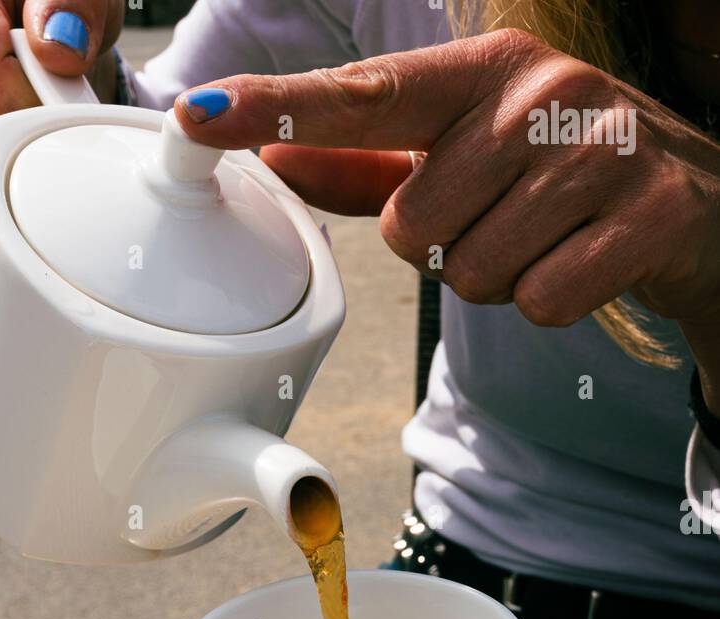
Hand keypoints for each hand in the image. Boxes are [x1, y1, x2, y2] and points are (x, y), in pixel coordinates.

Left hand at [176, 30, 719, 401]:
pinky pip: (541, 302)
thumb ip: (369, 165)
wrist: (694, 202)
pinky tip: (583, 262)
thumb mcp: (468, 152)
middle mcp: (539, 93)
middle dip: (446, 248)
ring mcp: (599, 149)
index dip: (274, 108)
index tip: (196, 115)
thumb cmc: (558, 173)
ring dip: (499, 280)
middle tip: (503, 219)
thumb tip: (274, 160)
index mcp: (484, 69)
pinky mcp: (646, 215)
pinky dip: (552, 303)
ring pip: (475, 274)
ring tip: (546, 238)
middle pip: (412, 227)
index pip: (359, 97)